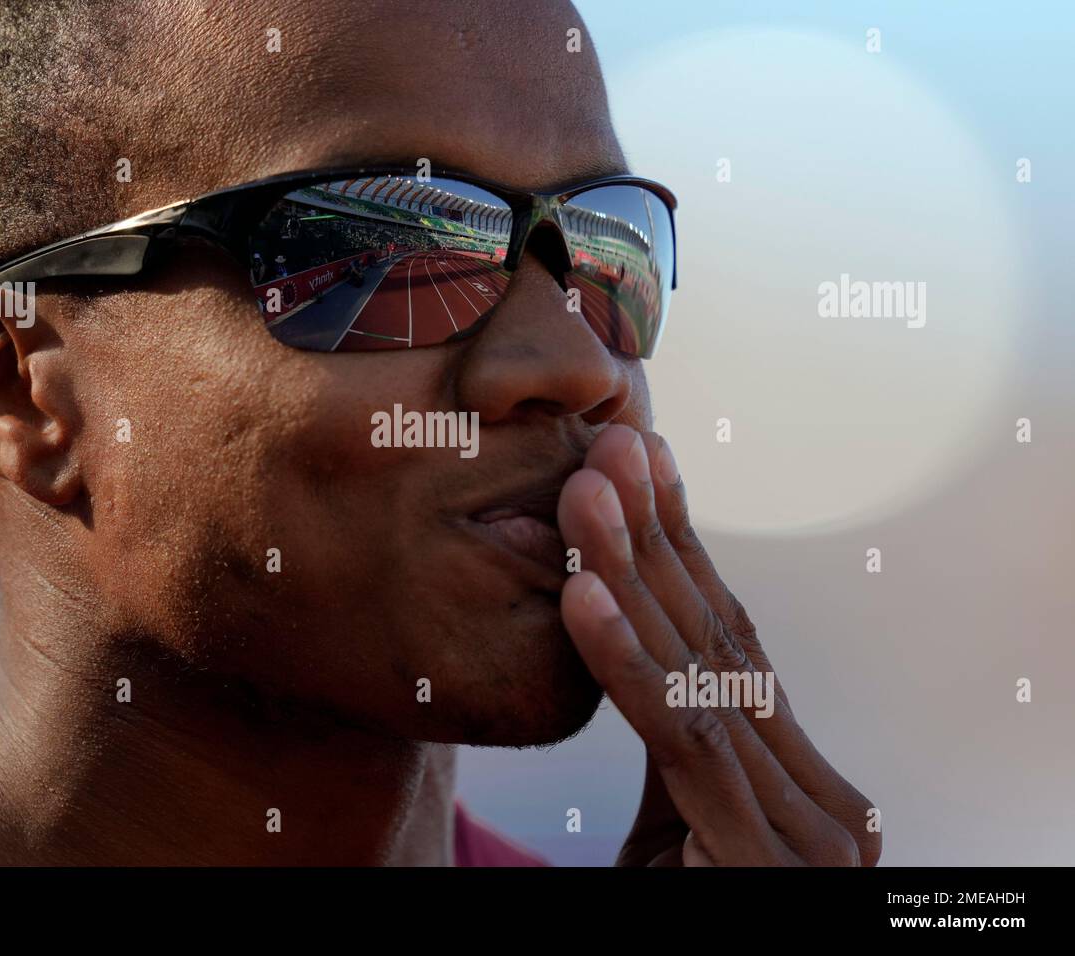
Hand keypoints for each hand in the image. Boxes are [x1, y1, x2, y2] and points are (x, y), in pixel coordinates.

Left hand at [557, 425, 879, 866]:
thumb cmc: (690, 912)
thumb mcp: (679, 825)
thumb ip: (673, 742)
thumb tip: (617, 638)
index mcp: (793, 773)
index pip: (730, 637)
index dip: (683, 545)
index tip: (641, 465)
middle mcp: (815, 790)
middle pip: (722, 636)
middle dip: (661, 534)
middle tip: (613, 440)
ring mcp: (803, 829)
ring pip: (701, 672)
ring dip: (633, 571)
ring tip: (583, 492)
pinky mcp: (760, 860)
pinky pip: (684, 742)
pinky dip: (627, 665)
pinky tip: (583, 596)